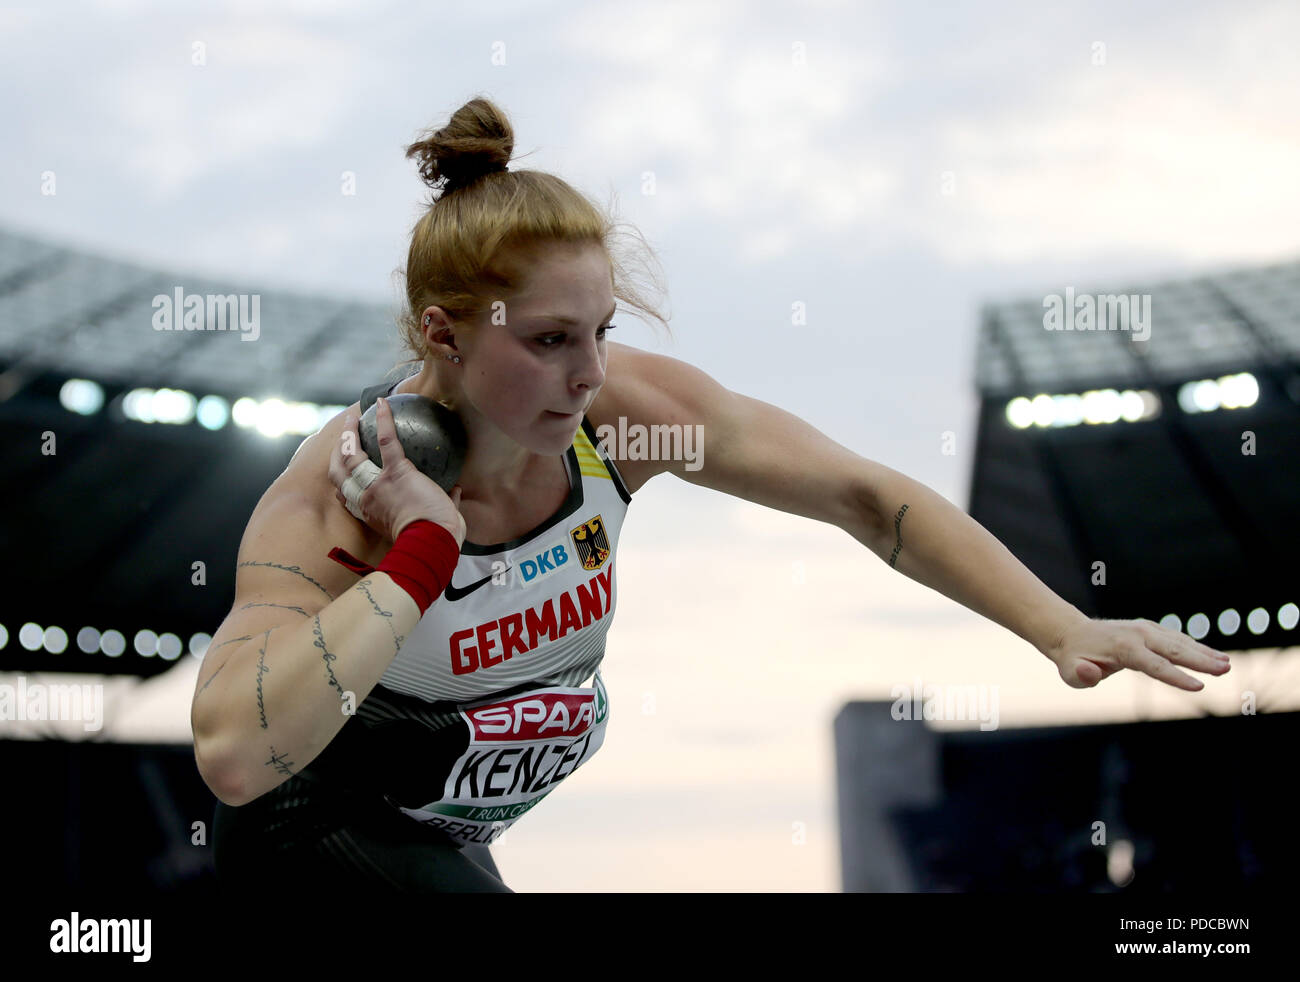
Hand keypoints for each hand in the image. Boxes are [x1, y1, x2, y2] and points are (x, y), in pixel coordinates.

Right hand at [328, 397, 466, 546]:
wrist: (433, 542)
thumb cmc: (434, 540)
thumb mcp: (428, 525)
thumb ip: (440, 504)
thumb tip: (455, 490)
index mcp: (371, 514)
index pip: (346, 497)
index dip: (341, 483)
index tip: (343, 472)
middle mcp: (367, 499)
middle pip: (340, 473)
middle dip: (337, 453)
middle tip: (343, 437)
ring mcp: (378, 484)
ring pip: (352, 456)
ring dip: (349, 435)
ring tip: (353, 418)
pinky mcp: (396, 471)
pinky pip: (387, 441)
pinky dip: (384, 421)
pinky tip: (383, 403)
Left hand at [1043, 617, 1230, 690]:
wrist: (1072, 634)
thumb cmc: (1073, 659)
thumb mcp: (1070, 671)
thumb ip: (1080, 676)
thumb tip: (1089, 674)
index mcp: (1123, 648)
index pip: (1154, 665)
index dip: (1176, 677)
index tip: (1198, 686)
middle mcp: (1138, 635)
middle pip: (1173, 650)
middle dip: (1200, 661)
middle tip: (1225, 669)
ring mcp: (1145, 629)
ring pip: (1179, 642)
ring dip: (1203, 652)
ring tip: (1226, 664)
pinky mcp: (1150, 629)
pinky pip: (1176, 639)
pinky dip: (1195, 647)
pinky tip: (1212, 656)